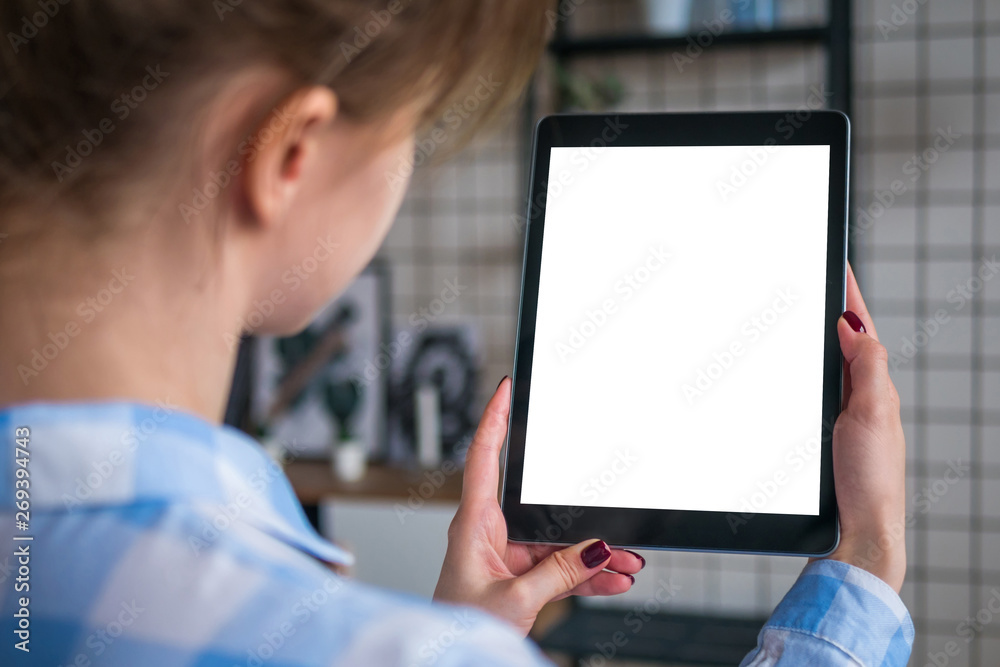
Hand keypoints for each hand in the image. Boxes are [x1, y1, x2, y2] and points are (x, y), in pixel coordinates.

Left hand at [433, 377, 644, 635]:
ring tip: (628, 561)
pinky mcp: (518, 578)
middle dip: (583, 515)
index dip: (494, 418)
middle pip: (542, 507)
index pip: (483, 457)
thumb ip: (559, 572)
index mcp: (473, 524)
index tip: (507, 387)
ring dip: (594, 553)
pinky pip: (559, 568)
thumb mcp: (515, 599)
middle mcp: (489, 533)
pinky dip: (587, 576)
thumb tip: (597, 548)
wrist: (450, 657)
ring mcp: (506, 555)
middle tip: (618, 523)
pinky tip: (615, 580)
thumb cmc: (460, 624)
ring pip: (558, 542)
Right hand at [820, 262, 906, 591]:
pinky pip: (810, 393)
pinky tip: (786, 373)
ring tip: (801, 312)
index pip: (860, 328)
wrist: (856, 533)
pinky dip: (800, 374)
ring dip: (812, 340)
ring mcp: (841, 417)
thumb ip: (867, 368)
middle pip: (842, 342)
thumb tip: (855, 326)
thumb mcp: (873, 416)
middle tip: (813, 278)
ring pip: (824, 367)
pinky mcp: (822, 436)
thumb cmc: (871, 482)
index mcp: (875, 387)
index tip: (837, 264)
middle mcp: (860, 398)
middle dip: (828, 309)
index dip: (848, 295)